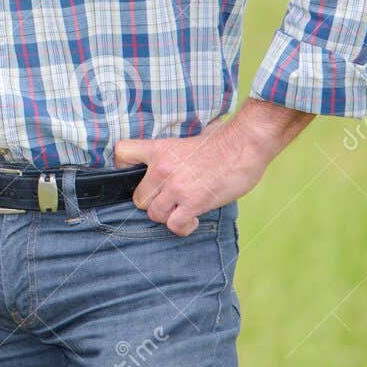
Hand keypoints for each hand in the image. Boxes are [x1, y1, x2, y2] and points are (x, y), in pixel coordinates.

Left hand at [113, 96, 313, 235]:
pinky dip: (182, 227)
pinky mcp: (193, 202)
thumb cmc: (221, 141)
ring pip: (154, 214)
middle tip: (169, 201)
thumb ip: (172, 152)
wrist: (244, 145)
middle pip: (138, 198)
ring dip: (167, 216)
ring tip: (181, 211)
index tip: (134, 176)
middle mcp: (162, 169)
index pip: (122, 153)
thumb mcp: (187, 139)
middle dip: (152, 203)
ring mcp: (176, 187)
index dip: (122, 167)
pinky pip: (175, 225)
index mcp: (158, 149)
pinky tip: (192, 220)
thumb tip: (168, 160)